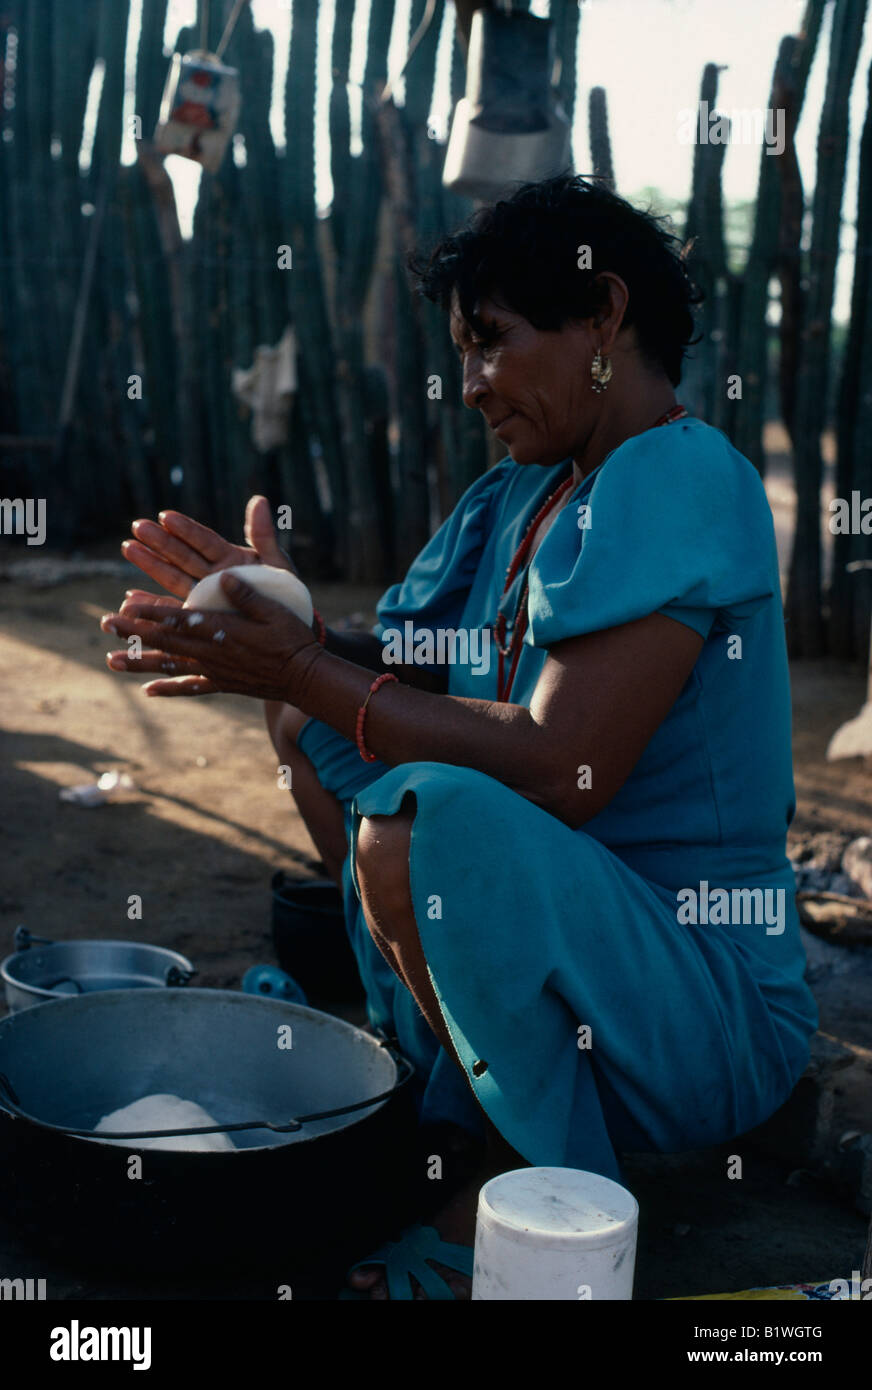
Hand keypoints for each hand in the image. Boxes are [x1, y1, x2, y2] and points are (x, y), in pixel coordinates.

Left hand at [102, 571, 322, 701]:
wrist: (306, 678)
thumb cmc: (293, 639)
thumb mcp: (276, 608)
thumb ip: (248, 594)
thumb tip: (224, 575)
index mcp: (223, 630)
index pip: (179, 620)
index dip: (150, 613)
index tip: (124, 607)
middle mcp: (212, 653)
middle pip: (166, 642)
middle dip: (135, 633)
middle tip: (106, 625)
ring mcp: (216, 671)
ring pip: (171, 666)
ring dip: (141, 663)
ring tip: (113, 661)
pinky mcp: (222, 685)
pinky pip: (191, 688)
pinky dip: (170, 688)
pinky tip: (149, 691)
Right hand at [120, 495, 296, 600]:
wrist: (289, 633)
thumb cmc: (286, 594)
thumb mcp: (278, 564)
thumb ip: (264, 535)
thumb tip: (259, 499)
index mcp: (231, 559)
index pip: (205, 541)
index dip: (186, 529)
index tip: (165, 516)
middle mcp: (214, 575)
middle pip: (183, 555)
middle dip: (160, 541)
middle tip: (137, 526)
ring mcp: (205, 595)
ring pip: (173, 576)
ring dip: (151, 563)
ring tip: (129, 548)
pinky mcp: (199, 616)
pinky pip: (174, 609)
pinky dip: (153, 603)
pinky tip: (131, 596)